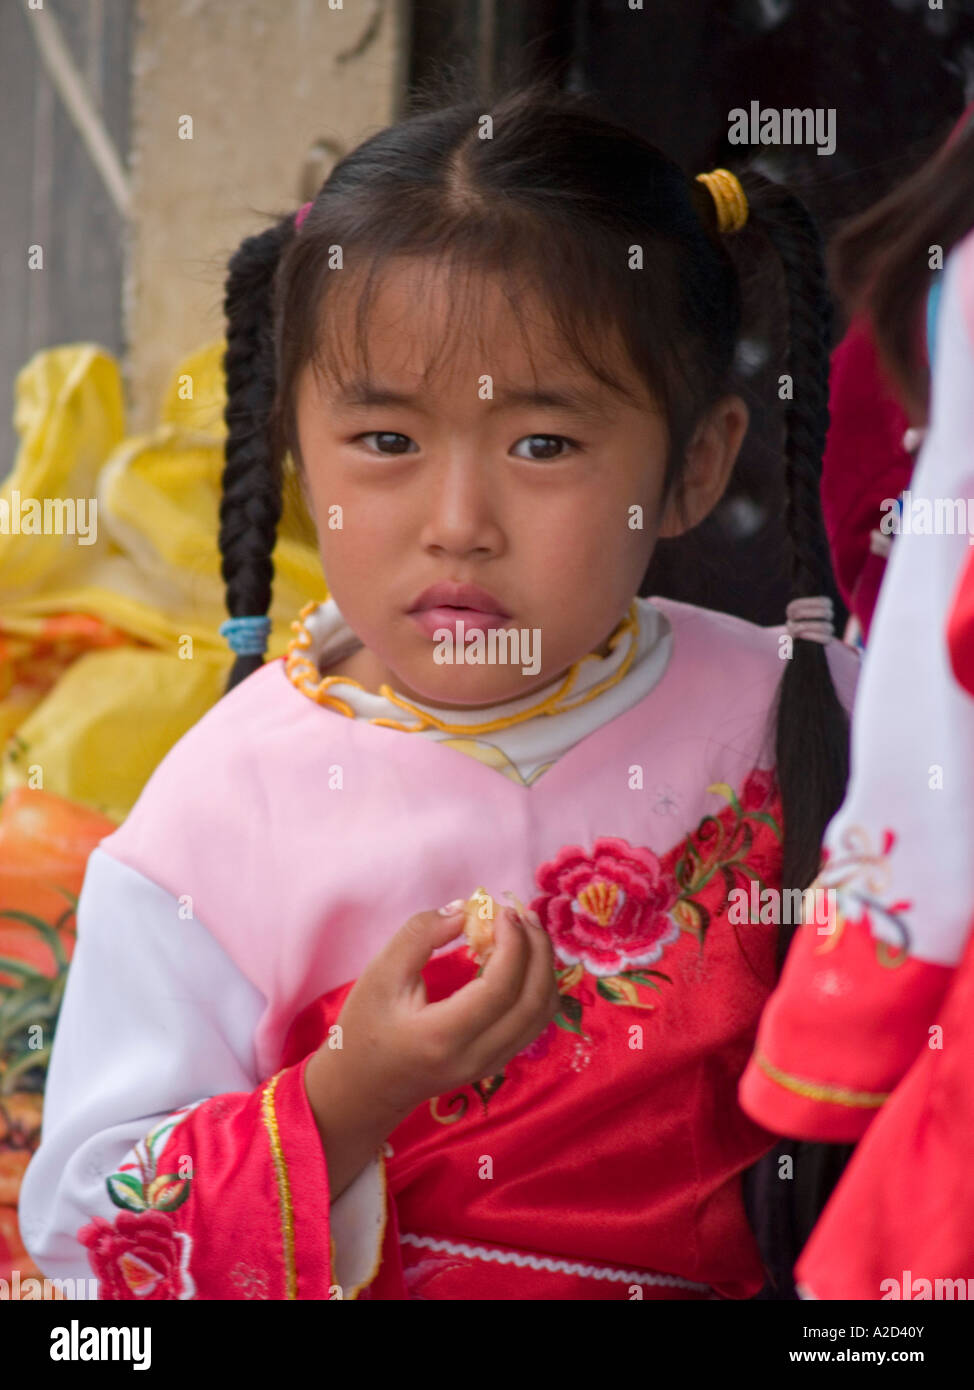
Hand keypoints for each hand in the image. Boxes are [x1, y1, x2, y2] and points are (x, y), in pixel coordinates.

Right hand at [325, 902, 560, 1118]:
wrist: (362, 1089)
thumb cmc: (364, 1028)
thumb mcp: (380, 974)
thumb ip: (420, 935)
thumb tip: (465, 909)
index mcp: (442, 1037)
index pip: (500, 989)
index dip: (512, 944)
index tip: (501, 910)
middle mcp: (475, 1057)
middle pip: (532, 1002)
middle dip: (538, 950)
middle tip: (521, 912)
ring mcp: (490, 1065)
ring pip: (541, 1014)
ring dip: (544, 966)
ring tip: (527, 929)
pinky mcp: (496, 1062)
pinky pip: (533, 1022)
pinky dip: (537, 985)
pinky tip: (522, 958)